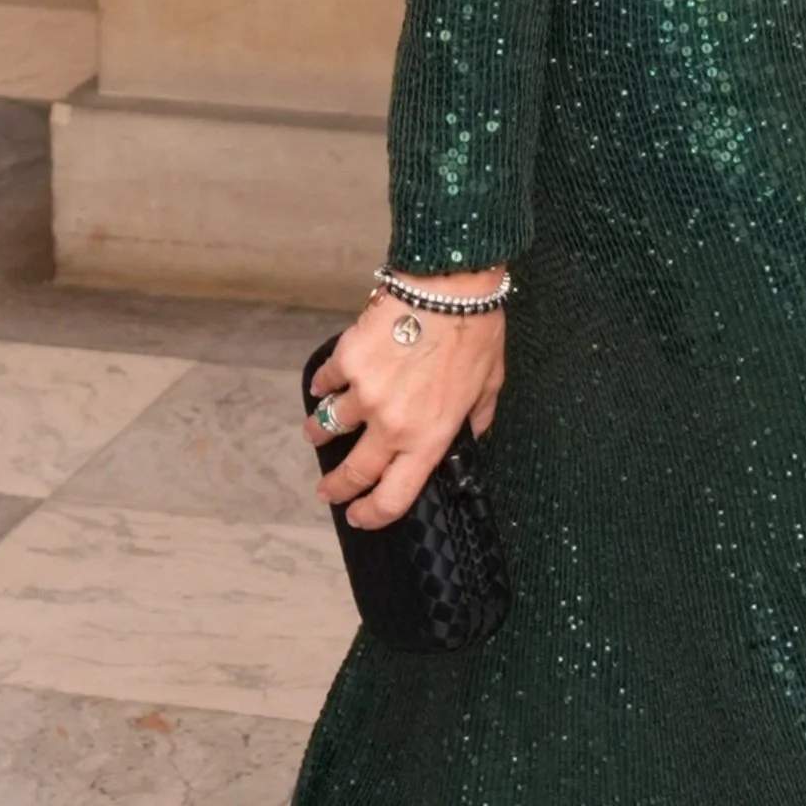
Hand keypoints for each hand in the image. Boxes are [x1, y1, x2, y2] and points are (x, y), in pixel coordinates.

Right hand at [303, 276, 506, 529]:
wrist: (450, 289)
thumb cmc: (475, 335)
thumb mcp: (489, 388)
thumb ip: (473, 420)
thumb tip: (465, 435)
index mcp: (429, 439)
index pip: (393, 496)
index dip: (371, 514)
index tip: (358, 516)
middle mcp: (392, 425)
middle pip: (353, 472)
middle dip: (336, 487)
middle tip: (328, 490)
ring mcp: (364, 394)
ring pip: (329, 426)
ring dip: (320, 433)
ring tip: (317, 432)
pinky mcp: (347, 361)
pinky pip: (327, 382)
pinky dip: (323, 386)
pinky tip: (323, 387)